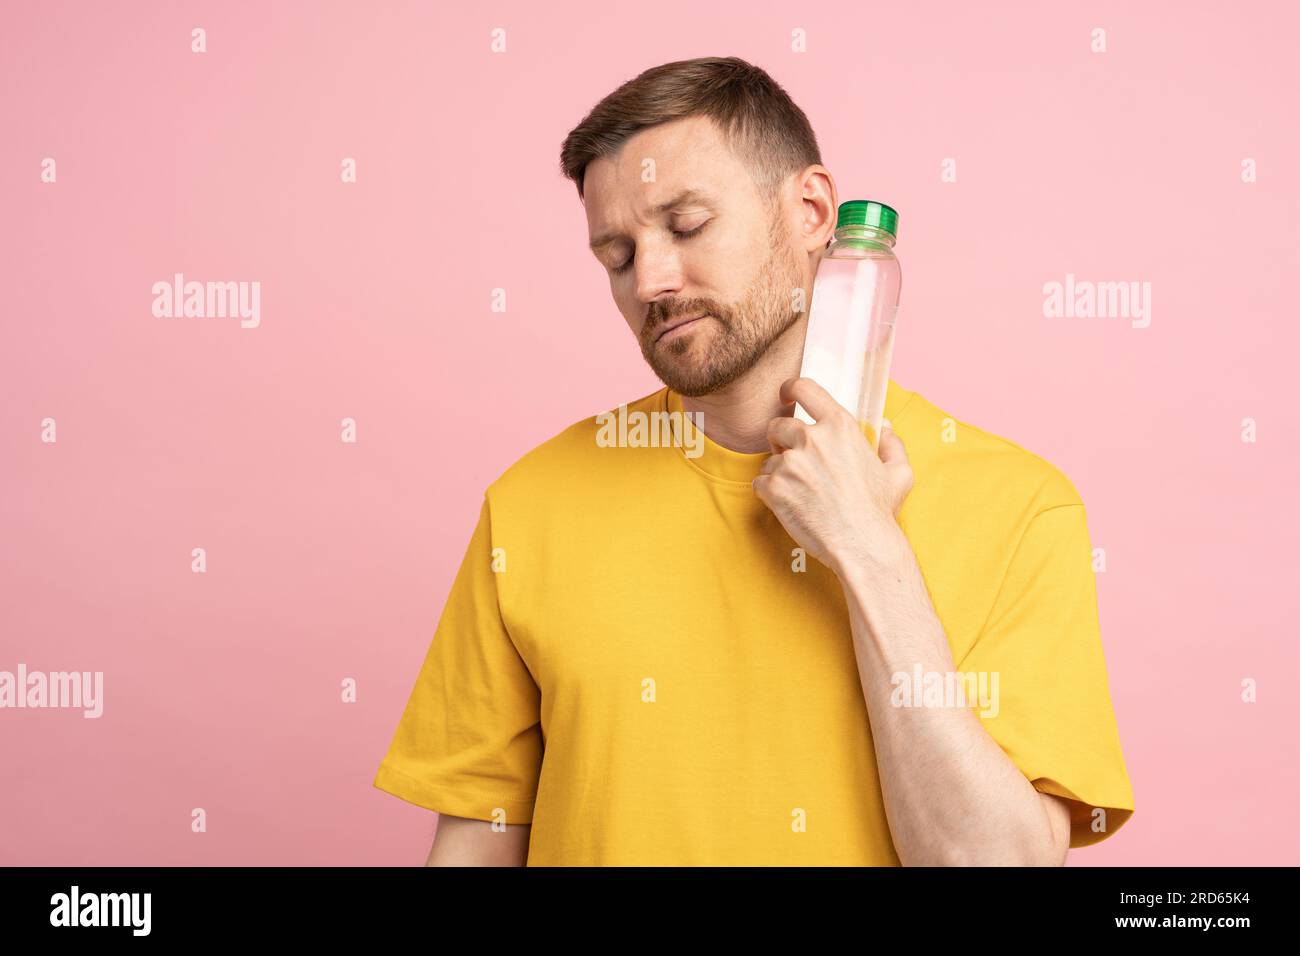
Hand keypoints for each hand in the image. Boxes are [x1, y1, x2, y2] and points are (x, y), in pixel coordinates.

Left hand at [752, 377, 914, 577]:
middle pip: (777, 425)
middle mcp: (812, 438)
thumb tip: (886, 427)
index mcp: (840, 426)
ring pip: (768, 458)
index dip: (790, 389)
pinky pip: (759, 483)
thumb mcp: (899, 473)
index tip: (786, 395)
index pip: (804, 388)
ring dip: (778, 472)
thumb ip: (892, 444)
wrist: (862, 545)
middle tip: (795, 462)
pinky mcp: (774, 487)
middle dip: (781, 441)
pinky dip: (769, 493)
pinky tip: (790, 505)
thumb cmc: (879, 510)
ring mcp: (790, 462)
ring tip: (801, 493)